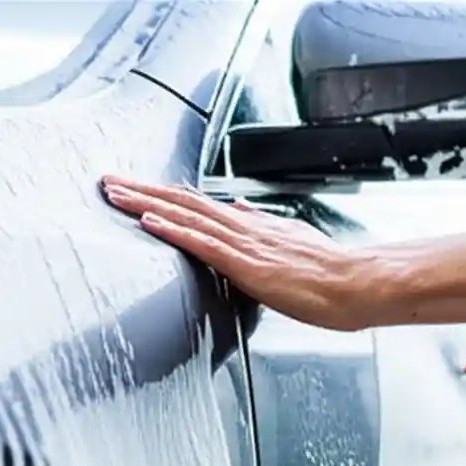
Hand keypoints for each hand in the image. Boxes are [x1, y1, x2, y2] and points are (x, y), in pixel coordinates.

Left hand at [101, 175, 376, 330]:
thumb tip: (239, 208)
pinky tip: (149, 221)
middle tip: (109, 180)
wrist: (356, 285)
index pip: (198, 203)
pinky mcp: (247, 265)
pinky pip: (203, 243)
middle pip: (183, 201)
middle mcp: (243, 227)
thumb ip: (260, 225)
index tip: (135, 187)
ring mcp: (244, 244)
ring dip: (146, 203)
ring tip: (116, 194)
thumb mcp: (290, 240)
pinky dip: (173, 230)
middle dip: (142, 190)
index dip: (163, 194)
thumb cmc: (329, 273)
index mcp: (251, 225)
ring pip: (186, 216)